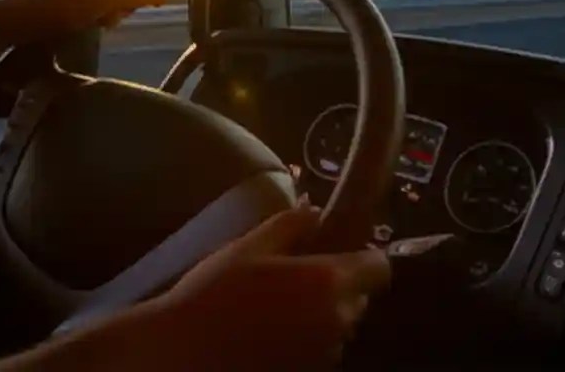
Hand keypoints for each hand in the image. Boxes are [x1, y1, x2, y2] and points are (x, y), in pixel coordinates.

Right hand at [143, 201, 390, 370]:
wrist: (185, 351)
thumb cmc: (214, 292)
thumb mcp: (248, 246)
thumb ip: (289, 225)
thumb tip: (315, 211)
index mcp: (328, 281)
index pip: (379, 267)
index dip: (364, 258)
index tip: (338, 254)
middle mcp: (337, 320)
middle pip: (360, 298)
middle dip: (339, 287)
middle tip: (298, 279)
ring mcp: (326, 353)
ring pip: (340, 326)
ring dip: (322, 316)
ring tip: (278, 309)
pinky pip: (322, 350)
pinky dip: (307, 340)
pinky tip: (270, 334)